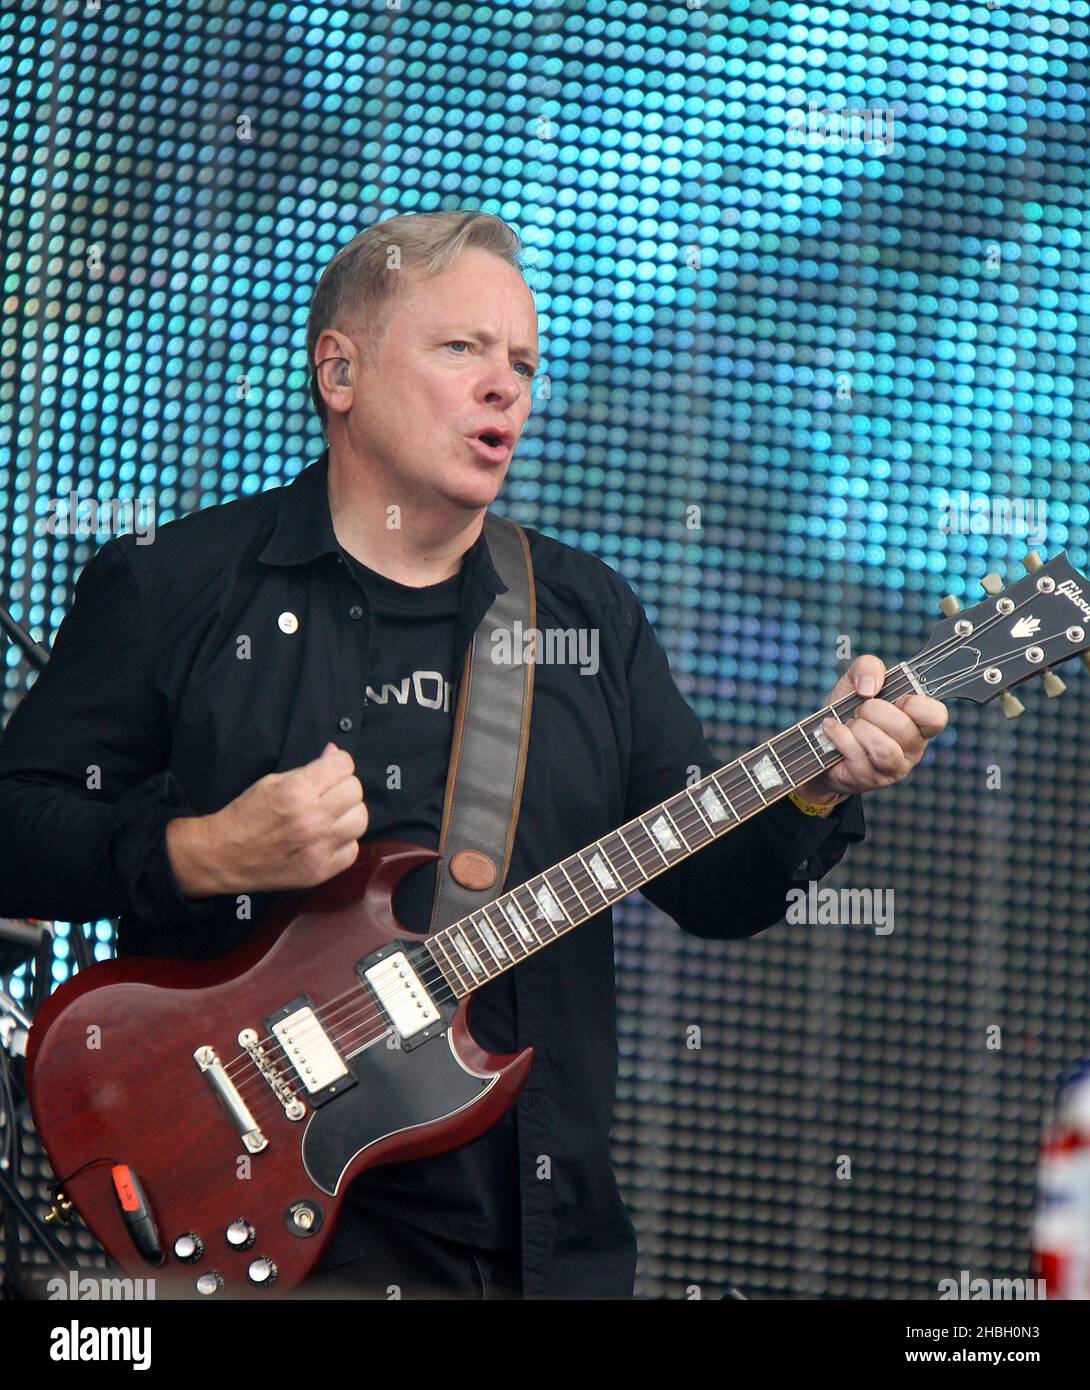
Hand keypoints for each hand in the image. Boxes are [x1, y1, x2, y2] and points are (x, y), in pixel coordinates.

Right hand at [166, 743, 368, 896]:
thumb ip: (307, 769)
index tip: (330, 769)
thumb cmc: (245, 815)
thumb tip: (334, 754)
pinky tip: (327, 838)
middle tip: (329, 793)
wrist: (222, 856)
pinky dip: (343, 842)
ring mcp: (319, 847)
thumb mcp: (271, 782)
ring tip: (332, 816)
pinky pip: (352, 850)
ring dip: (348, 814)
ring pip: (360, 820)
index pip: (344, 765)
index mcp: (297, 791)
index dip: (338, 763)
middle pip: (355, 790)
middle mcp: (312, 819)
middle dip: (343, 786)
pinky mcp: (320, 871)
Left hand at [795, 656, 948, 803]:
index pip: (937, 716)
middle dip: (872, 711)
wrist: (820, 742)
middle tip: (860, 710)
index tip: (894, 699)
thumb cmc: (848, 710)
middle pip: (903, 728)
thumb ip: (868, 667)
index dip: (915, 704)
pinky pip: (857, 756)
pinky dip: (839, 736)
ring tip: (849, 723)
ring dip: (858, 728)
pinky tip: (833, 730)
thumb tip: (869, 687)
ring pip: (883, 748)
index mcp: (919, 722)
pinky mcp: (871, 780)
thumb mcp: (856, 680)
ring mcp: (893, 768)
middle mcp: (913, 748)